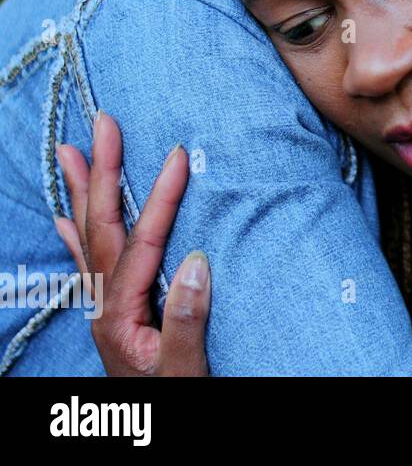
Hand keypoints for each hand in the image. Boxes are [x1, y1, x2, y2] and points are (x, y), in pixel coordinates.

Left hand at [53, 111, 210, 375]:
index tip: (177, 155)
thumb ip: (187, 320)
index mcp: (121, 317)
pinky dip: (78, 236)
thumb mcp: (187, 369)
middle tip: (102, 125)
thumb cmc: (175, 401)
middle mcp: (104, 309)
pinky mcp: (111, 316)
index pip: (140, 243)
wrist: (153, 431)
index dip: (158, 197)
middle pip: (101, 229)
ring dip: (84, 192)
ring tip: (72, 151)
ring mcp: (104, 312)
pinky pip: (89, 265)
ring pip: (90, 240)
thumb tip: (196, 262)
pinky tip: (69, 217)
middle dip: (102, 174)